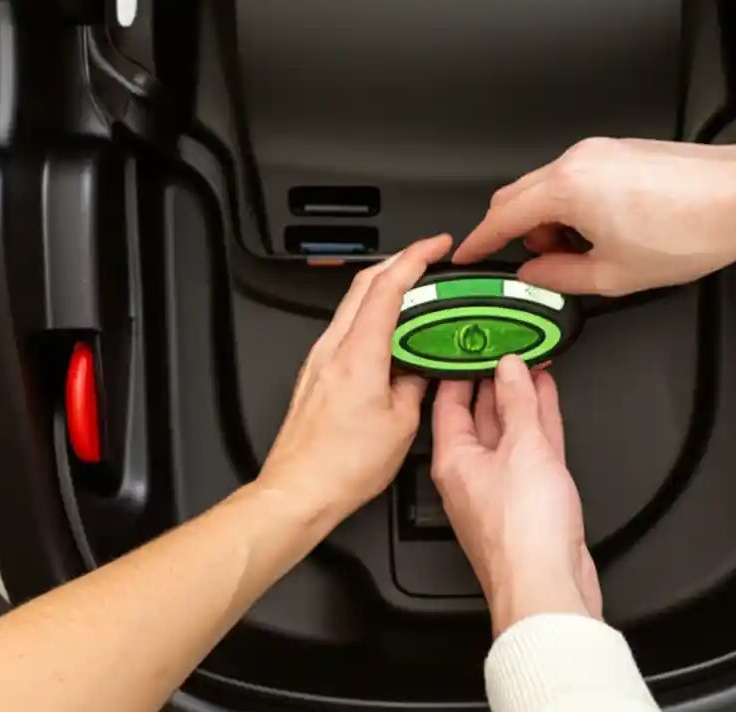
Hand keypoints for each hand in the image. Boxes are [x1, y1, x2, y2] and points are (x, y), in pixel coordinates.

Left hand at [259, 235, 451, 520]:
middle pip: (363, 284)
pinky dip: (370, 319)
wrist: (299, 491)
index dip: (414, 258)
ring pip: (352, 306)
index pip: (387, 286)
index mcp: (358, 355)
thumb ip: (416, 385)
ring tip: (413, 297)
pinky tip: (388, 336)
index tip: (436, 245)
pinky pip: (345, 331)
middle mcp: (332, 350)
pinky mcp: (315, 376)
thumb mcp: (401, 425)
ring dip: (383, 291)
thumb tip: (423, 368)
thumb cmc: (341, 466)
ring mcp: (319, 360)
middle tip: (427, 261)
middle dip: (397, 263)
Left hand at [431, 356, 601, 635]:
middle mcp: (469, 472)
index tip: (471, 336)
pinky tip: (545, 399)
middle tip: (503, 341)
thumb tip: (511, 369)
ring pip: (507, 428)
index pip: (448, 398)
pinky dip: (537, 421)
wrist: (545, 588)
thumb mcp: (523, 449)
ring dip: (518, 396)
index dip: (459, 363)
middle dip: (492, 376)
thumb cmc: (521, 536)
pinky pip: (528, 448)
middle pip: (477, 411)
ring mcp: (498, 486)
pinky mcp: (526, 498)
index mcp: (451, 458)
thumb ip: (519, 404)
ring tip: (529, 360)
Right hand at [452, 115, 735, 295]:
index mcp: (566, 189)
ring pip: (548, 188)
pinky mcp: (620, 152)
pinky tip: (600, 236)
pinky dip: (572, 208)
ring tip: (579, 257)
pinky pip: (576, 180)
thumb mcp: (615, 275)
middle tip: (531, 267)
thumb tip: (536, 274)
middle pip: (519, 196)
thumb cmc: (693, 229)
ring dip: (548, 222)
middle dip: (515, 233)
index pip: (502, 215)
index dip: (480, 242)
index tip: (466, 255)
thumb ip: (561, 277)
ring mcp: (600, 152)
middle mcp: (577, 161)